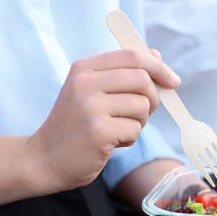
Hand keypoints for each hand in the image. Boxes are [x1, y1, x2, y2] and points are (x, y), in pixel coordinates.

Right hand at [30, 49, 180, 193]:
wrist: (44, 159)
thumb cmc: (72, 127)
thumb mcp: (89, 92)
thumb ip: (120, 74)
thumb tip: (156, 56)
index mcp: (84, 69)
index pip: (132, 56)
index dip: (158, 66)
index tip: (172, 81)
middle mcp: (85, 83)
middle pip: (142, 79)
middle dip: (152, 98)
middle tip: (141, 113)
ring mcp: (91, 108)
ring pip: (142, 106)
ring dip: (138, 122)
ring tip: (118, 129)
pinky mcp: (99, 132)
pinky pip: (135, 130)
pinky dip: (129, 138)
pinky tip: (111, 142)